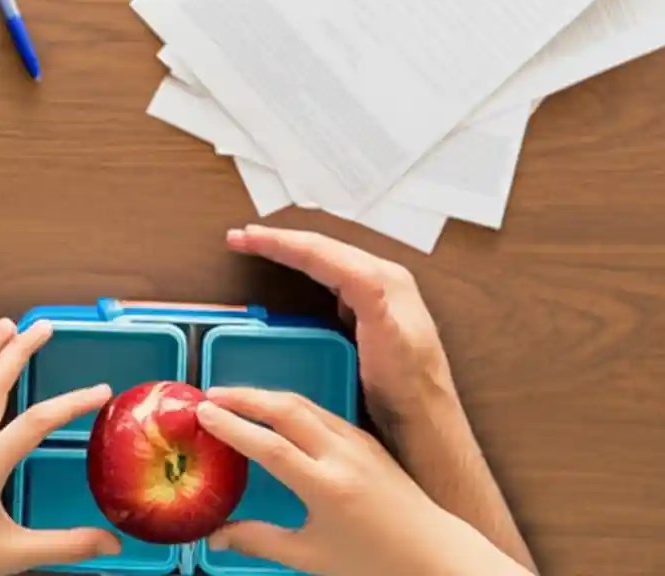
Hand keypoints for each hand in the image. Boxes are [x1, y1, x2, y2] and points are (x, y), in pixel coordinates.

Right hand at [196, 388, 529, 575]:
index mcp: (326, 487)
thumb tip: (214, 536)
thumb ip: (259, 541)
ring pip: (304, 405)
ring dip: (265, 396)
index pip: (270, 446)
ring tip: (233, 397)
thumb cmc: (372, 561)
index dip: (232, 427)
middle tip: (209, 395)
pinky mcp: (367, 440)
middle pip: (285, 410)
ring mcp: (357, 443)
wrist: (433, 554)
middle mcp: (342, 456)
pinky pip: (322, 412)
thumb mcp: (310, 557)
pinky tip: (274, 411)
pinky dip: (290, 405)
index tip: (202, 413)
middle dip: (244, 397)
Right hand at [227, 225, 454, 427]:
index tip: (246, 238)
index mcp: (385, 282)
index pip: (322, 251)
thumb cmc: (410, 392)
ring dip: (287, 251)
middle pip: (320, 248)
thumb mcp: (391, 343)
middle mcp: (382, 280)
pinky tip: (284, 270)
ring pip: (322, 259)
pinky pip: (327, 278)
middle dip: (278, 240)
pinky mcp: (367, 313)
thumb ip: (374, 306)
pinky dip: (299, 269)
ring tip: (255, 245)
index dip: (280, 242)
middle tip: (240, 238)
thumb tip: (357, 274)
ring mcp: (375, 296)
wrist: (424, 426)